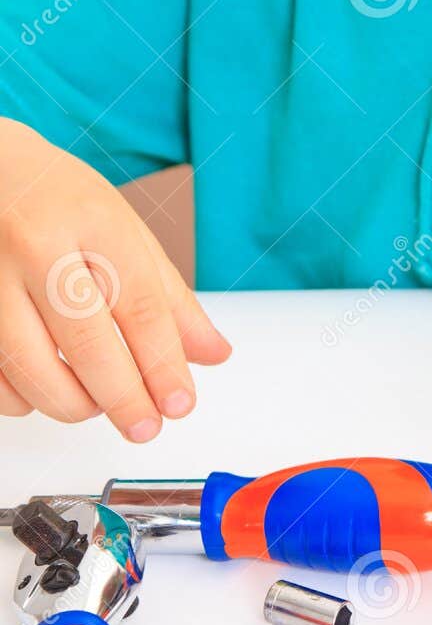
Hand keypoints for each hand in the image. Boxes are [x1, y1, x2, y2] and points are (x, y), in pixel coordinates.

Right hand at [0, 119, 229, 436]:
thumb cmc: (55, 198)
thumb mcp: (123, 229)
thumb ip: (168, 296)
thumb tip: (213, 353)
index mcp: (92, 220)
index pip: (141, 309)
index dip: (164, 368)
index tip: (180, 404)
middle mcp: (35, 244)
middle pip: (87, 345)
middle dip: (124, 400)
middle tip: (144, 426)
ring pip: (32, 370)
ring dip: (73, 404)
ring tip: (96, 402)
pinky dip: (24, 399)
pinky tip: (46, 388)